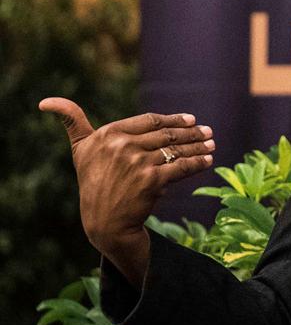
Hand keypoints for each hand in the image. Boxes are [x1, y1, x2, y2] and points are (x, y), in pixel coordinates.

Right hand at [39, 97, 215, 283]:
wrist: (104, 222)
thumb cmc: (94, 183)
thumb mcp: (80, 150)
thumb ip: (72, 121)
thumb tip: (44, 101)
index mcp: (107, 134)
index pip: (149, 121)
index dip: (173, 120)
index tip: (190, 120)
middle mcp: (121, 146)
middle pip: (166, 134)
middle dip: (192, 133)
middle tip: (208, 132)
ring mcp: (137, 162)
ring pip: (176, 149)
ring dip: (199, 146)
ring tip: (212, 143)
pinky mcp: (152, 180)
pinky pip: (181, 166)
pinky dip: (198, 163)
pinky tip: (209, 160)